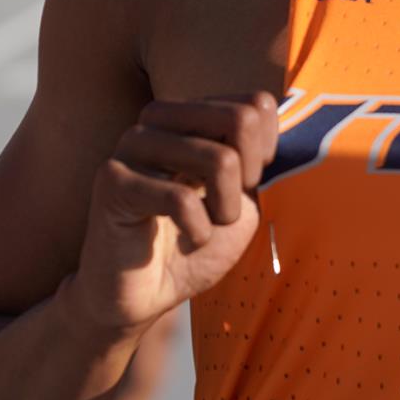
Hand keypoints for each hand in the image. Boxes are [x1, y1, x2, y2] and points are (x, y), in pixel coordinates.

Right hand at [67, 92, 278, 335]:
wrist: (146, 295)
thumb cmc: (196, 242)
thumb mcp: (243, 195)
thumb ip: (259, 157)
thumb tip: (287, 120)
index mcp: (192, 114)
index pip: (256, 104)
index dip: (266, 152)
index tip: (246, 185)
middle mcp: (159, 119)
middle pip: (240, 119)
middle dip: (249, 174)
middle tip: (226, 208)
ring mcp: (132, 145)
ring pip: (219, 159)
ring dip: (226, 208)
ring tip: (205, 227)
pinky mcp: (112, 181)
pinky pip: (181, 198)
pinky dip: (199, 229)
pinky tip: (187, 238)